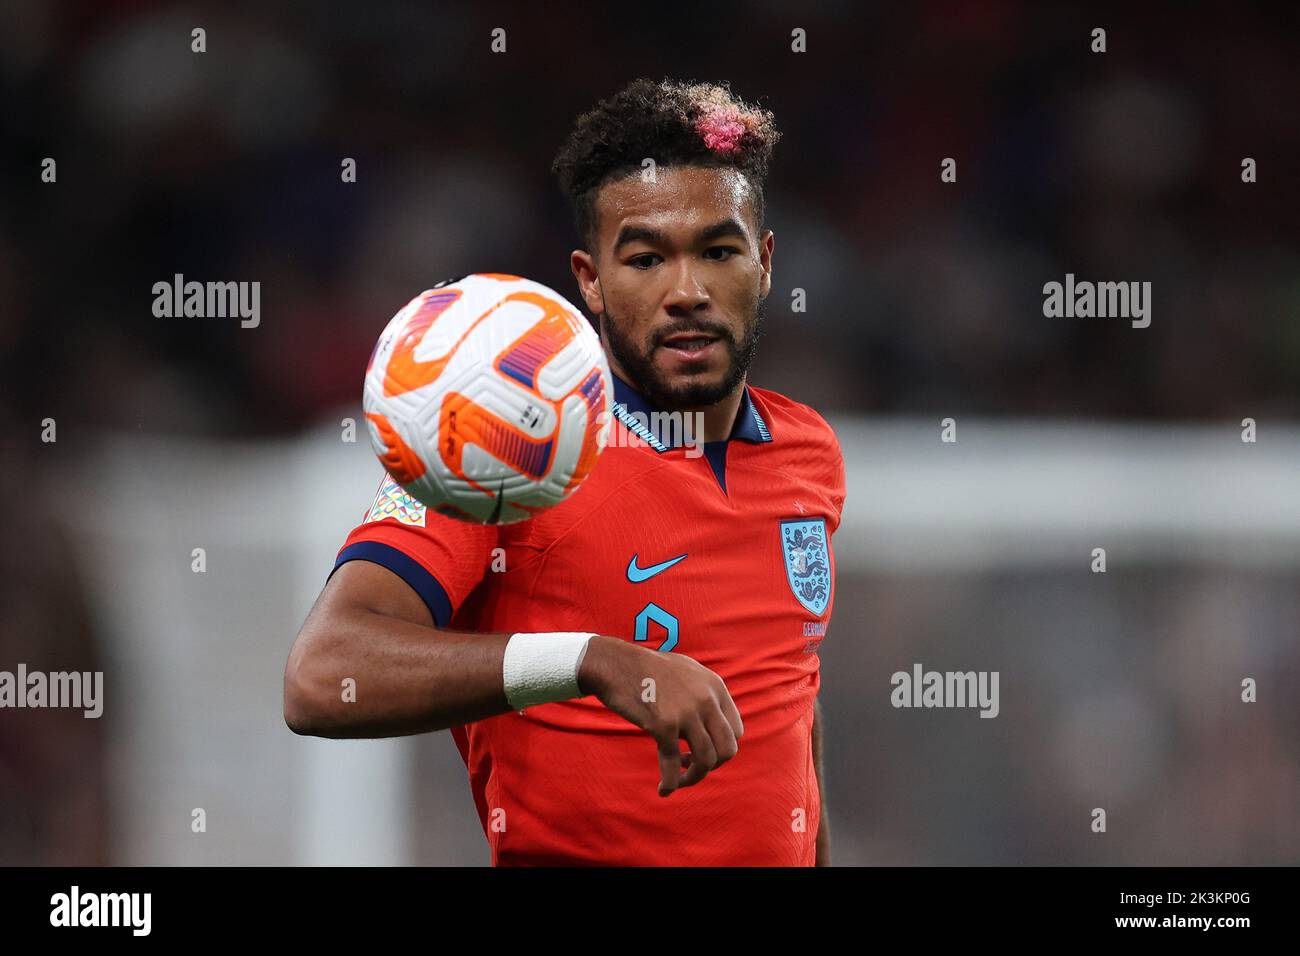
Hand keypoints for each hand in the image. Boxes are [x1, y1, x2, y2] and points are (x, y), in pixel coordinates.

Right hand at [578, 636, 743, 796]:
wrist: (616, 664)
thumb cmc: (647, 669)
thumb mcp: (687, 672)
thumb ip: (705, 693)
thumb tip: (714, 721)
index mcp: (715, 687)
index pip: (736, 731)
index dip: (721, 748)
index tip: (702, 752)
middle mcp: (706, 700)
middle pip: (728, 749)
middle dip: (713, 767)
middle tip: (693, 768)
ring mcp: (686, 712)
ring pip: (706, 760)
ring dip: (693, 777)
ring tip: (679, 780)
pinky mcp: (664, 724)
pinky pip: (673, 764)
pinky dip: (671, 783)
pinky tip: (664, 789)